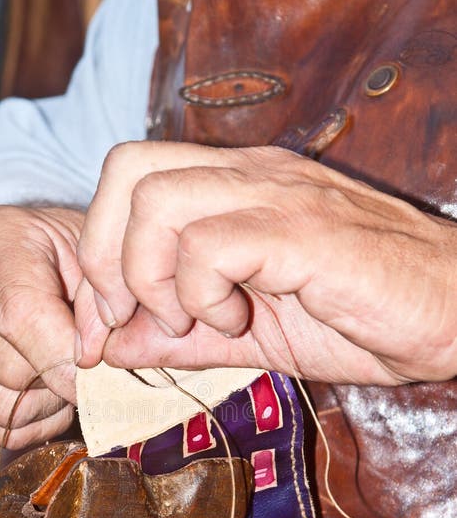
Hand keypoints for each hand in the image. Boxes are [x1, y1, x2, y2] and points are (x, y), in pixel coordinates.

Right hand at [0, 204, 84, 447]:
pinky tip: (46, 398)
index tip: (97, 375)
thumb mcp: (94, 259)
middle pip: (11, 371)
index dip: (62, 359)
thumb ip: (98, 306)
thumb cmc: (65, 254)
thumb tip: (90, 363)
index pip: (18, 317)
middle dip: (61, 383)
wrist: (19, 252)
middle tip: (87, 369)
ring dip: (45, 407)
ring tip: (65, 379)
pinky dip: (26, 424)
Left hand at [76, 142, 456, 384]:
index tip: (107, 325)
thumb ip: (176, 335)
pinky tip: (237, 320)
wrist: (452, 311)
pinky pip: (212, 245)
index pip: (127, 175)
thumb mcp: (245, 333)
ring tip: (193, 320)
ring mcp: (277, 195)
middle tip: (132, 319)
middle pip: (126, 170)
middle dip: (104, 259)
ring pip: (157, 201)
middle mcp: (248, 175)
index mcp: (231, 187)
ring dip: (153, 276)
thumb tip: (107, 347)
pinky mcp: (305, 231)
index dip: (95, 251)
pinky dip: (202, 294)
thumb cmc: (355, 314)